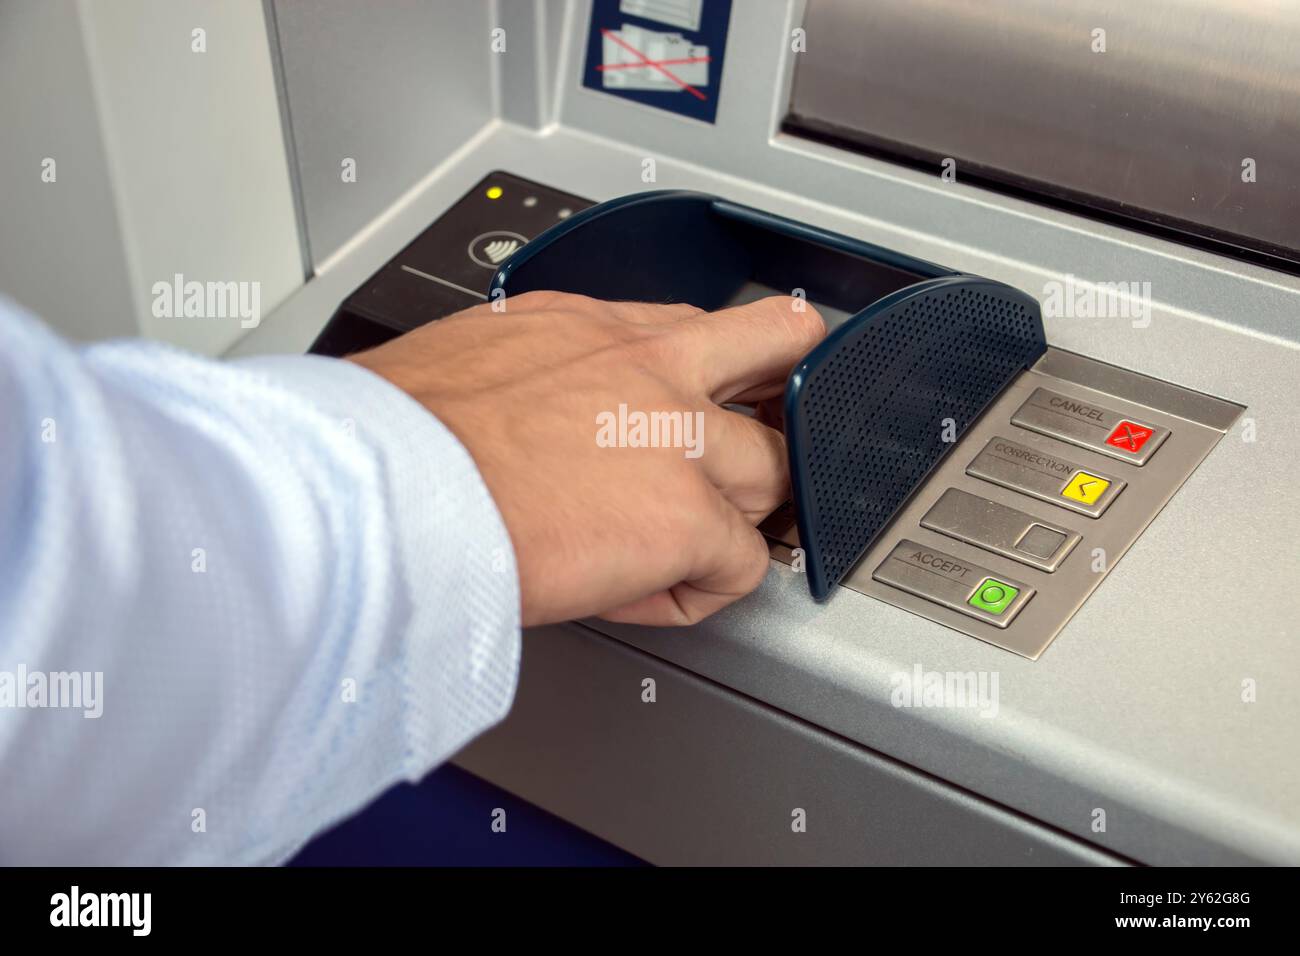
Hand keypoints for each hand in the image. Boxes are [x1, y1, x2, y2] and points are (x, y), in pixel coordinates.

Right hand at [348, 291, 824, 626]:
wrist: (383, 488)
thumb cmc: (397, 437)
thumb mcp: (474, 358)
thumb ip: (536, 372)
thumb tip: (532, 413)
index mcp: (596, 326)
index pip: (699, 328)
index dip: (720, 371)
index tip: (718, 395)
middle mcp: (652, 364)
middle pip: (781, 362)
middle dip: (770, 417)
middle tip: (747, 464)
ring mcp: (679, 437)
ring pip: (776, 472)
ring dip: (738, 514)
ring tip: (682, 548)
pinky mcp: (686, 517)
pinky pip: (742, 565)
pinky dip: (701, 591)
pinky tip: (646, 593)